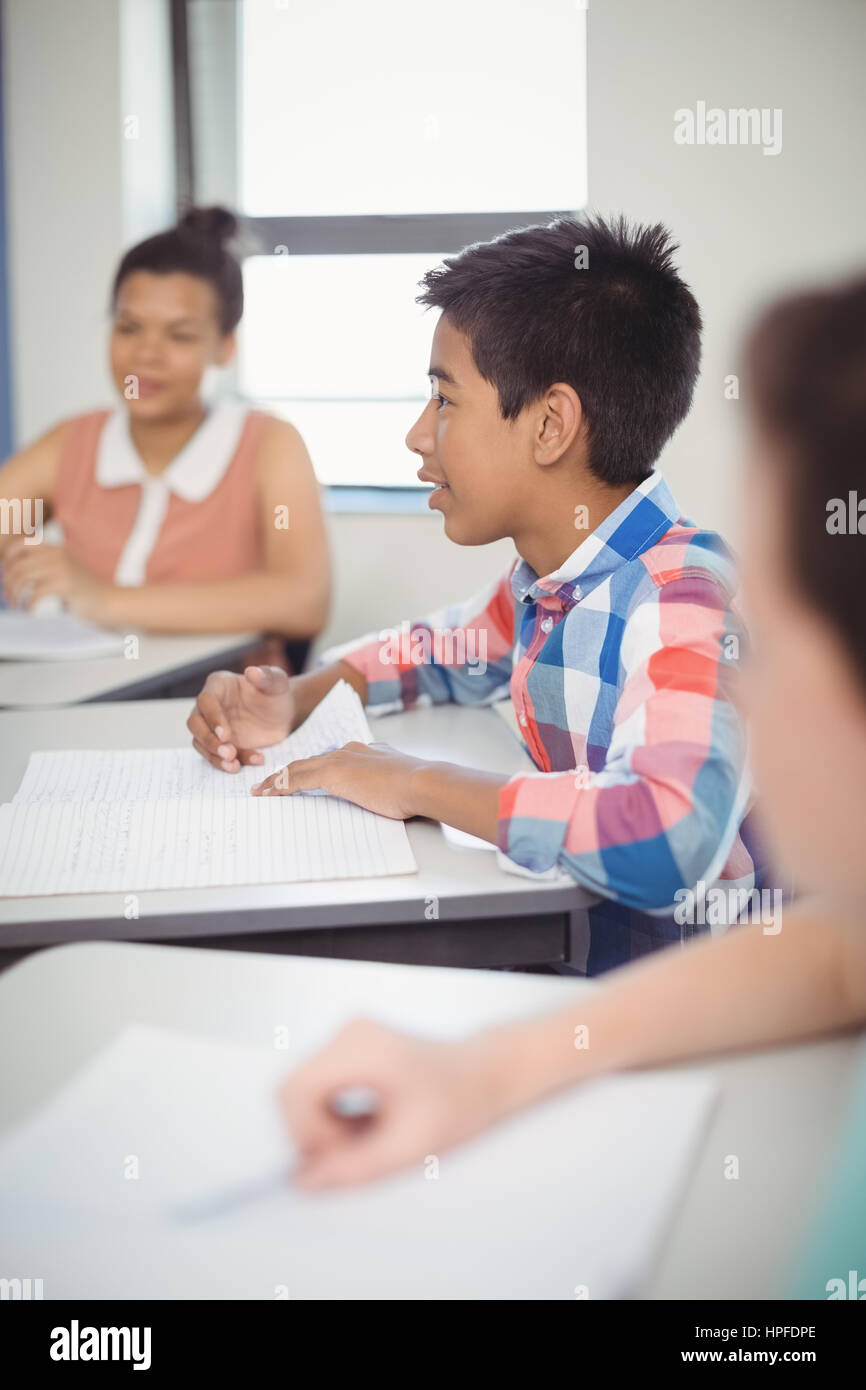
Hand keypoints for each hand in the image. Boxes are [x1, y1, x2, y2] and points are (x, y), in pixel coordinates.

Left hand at [1, 538, 112, 621]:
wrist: (110, 601)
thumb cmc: (84, 591)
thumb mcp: (63, 571)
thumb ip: (44, 567)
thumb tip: (13, 574)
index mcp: (54, 549)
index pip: (20, 543)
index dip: (6, 558)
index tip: (6, 576)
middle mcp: (57, 554)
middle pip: (17, 563)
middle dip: (7, 582)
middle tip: (8, 596)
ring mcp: (62, 568)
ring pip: (23, 576)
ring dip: (14, 593)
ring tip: (15, 605)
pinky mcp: (66, 584)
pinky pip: (35, 593)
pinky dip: (28, 604)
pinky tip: (29, 610)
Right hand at [187, 665, 294, 771]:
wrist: (284, 715)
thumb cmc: (276, 694)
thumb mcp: (277, 683)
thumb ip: (267, 676)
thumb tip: (252, 671)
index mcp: (219, 685)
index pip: (206, 700)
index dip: (213, 717)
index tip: (226, 734)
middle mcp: (209, 706)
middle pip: (195, 723)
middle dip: (209, 740)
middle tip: (229, 752)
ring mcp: (211, 726)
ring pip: (200, 742)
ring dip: (214, 756)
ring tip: (234, 765)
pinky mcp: (218, 744)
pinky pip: (214, 756)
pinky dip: (226, 764)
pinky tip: (244, 764)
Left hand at [250, 740, 425, 818]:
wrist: (421, 782)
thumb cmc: (416, 789)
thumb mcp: (398, 783)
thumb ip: (384, 784)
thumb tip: (381, 794)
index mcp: (365, 751)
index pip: (330, 760)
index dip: (312, 769)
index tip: (300, 777)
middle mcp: (349, 751)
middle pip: (309, 762)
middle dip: (288, 773)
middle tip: (269, 784)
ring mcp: (340, 759)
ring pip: (298, 769)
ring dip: (277, 781)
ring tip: (261, 791)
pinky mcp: (333, 772)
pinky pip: (297, 780)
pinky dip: (280, 787)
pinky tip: (268, 795)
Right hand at [280, 1018, 508, 1189]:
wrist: (485, 1074)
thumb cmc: (459, 1103)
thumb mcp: (409, 1148)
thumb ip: (354, 1168)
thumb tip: (303, 1182)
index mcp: (363, 1050)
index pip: (295, 1090)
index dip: (304, 1133)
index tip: (337, 1156)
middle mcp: (349, 1034)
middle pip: (293, 1090)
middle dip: (313, 1132)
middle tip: (353, 1152)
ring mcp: (348, 1037)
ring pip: (302, 1091)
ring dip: (322, 1126)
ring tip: (364, 1139)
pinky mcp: (349, 1046)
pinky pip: (317, 1086)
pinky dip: (331, 1114)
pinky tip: (364, 1125)